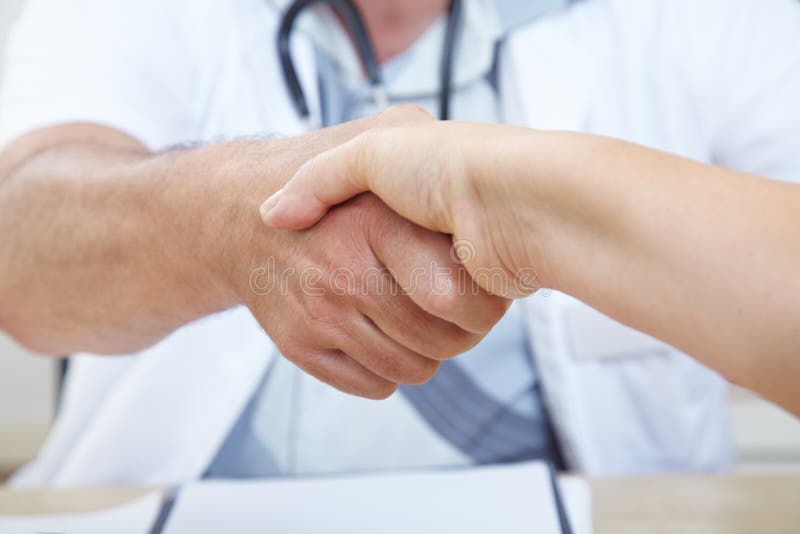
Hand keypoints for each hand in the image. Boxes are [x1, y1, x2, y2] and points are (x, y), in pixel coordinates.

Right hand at [213, 108, 509, 398]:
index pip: (454, 294)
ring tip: (425, 322)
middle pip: (441, 339)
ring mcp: (318, 316)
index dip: (483, 298)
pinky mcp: (298, 347)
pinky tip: (387, 337)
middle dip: (465, 331)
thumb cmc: (317, 180)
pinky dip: (390, 370)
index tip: (481, 285)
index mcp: (373, 224)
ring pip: (412, 369)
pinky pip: (373, 385)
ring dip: (430, 352)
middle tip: (460, 311)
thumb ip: (418, 137)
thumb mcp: (369, 137)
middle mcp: (344, 274)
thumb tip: (466, 165)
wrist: (232, 216)